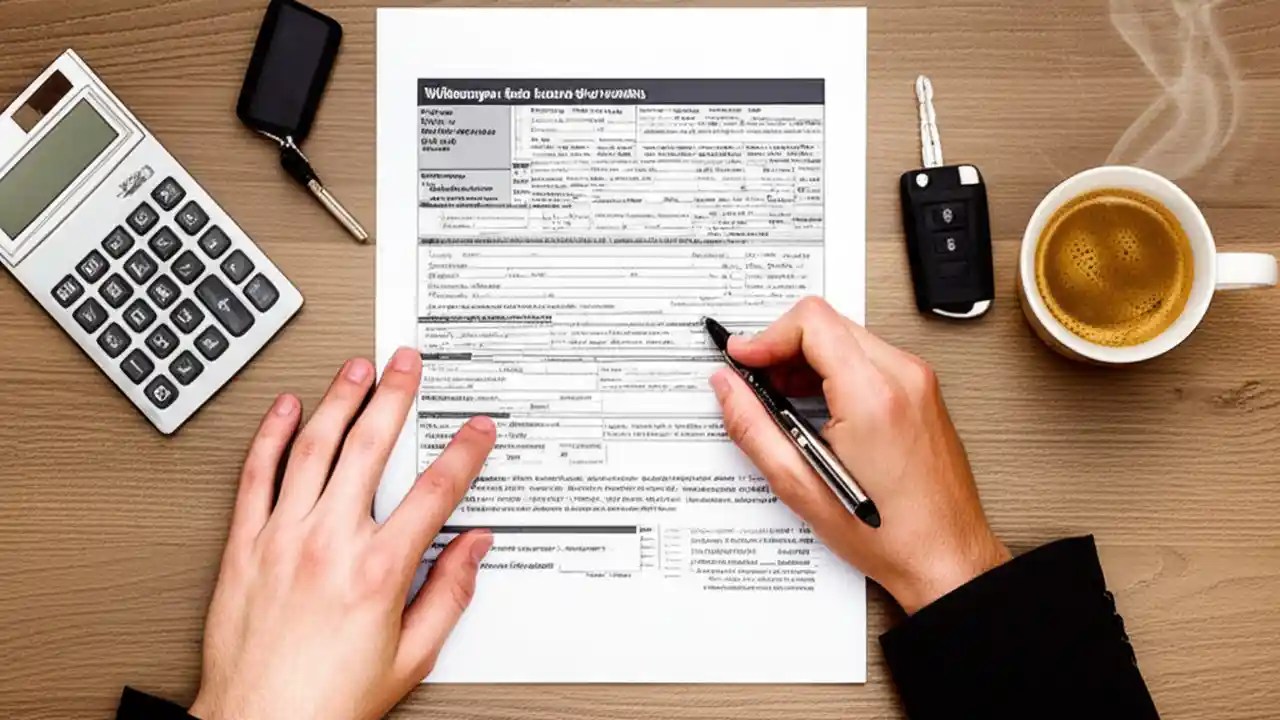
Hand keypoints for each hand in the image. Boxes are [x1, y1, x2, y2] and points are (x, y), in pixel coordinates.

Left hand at [189, 348, 495, 719]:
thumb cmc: (330, 700)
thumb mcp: (412, 656)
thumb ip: (449, 593)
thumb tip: (472, 548)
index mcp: (378, 570)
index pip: (434, 492)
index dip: (462, 452)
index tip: (475, 430)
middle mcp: (329, 544)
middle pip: (369, 449)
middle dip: (394, 397)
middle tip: (406, 364)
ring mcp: (282, 539)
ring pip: (313, 449)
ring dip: (337, 401)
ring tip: (354, 369)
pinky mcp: (244, 547)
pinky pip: (256, 477)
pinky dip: (270, 437)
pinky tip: (284, 410)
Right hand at [710, 298, 1009, 613]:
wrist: (945, 557)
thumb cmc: (889, 534)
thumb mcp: (801, 486)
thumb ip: (754, 428)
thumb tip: (728, 389)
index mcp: (873, 395)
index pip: (811, 322)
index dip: (766, 335)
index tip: (743, 357)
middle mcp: (902, 378)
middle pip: (827, 323)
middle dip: (782, 346)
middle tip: (756, 381)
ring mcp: (918, 382)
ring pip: (847, 337)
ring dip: (807, 358)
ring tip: (783, 398)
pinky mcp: (922, 392)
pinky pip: (869, 358)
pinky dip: (834, 370)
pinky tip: (815, 405)